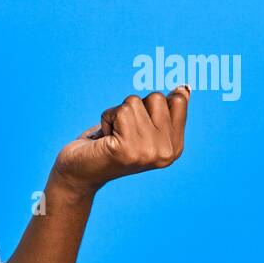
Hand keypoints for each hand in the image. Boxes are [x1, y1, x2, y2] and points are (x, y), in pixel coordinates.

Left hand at [51, 86, 189, 196]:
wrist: (79, 173)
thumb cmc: (107, 146)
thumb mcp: (141, 127)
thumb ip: (164, 111)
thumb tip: (184, 89)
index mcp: (175, 147)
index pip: (177, 101)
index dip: (150, 105)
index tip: (137, 127)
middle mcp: (166, 152)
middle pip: (156, 98)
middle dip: (133, 108)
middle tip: (121, 132)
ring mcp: (149, 151)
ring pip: (135, 102)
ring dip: (117, 114)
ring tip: (111, 136)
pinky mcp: (128, 149)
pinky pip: (119, 111)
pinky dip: (106, 118)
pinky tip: (104, 139)